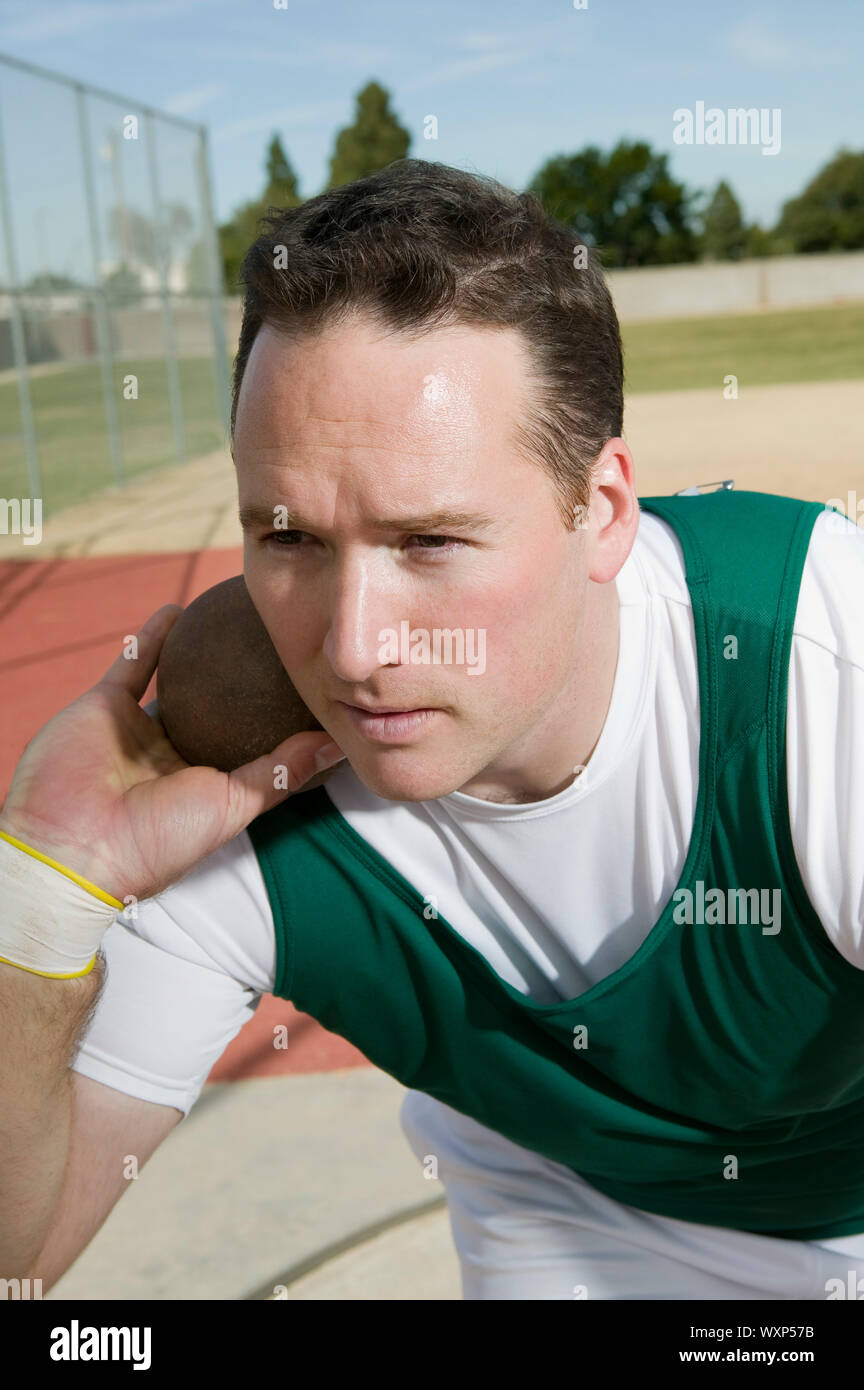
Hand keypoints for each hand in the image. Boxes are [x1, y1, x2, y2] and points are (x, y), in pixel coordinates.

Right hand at [0, 606, 344, 901]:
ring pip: (176, 680)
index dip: (276, 721)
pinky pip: (134, 661)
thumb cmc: (157, 840)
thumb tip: (338, 744)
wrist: (74, 845)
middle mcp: (170, 755)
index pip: (247, 745)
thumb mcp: (233, 805)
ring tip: (235, 620)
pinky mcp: (103, 705)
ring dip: (201, 653)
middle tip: (281, 646)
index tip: (313, 691)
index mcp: (202, 783)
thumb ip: (281, 771)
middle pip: (214, 709)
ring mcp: (136, 729)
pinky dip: (154, 634)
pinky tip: (182, 607)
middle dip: (244, 682)